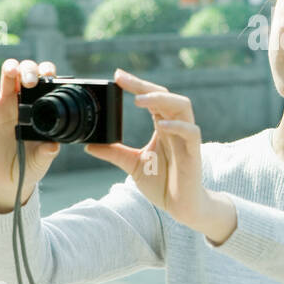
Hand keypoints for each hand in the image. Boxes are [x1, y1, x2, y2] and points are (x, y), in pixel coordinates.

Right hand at [0, 58, 60, 212]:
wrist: (8, 179)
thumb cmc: (29, 165)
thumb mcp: (41, 160)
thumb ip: (47, 153)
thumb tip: (53, 146)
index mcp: (41, 106)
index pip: (46, 80)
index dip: (47, 72)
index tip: (49, 77)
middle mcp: (23, 101)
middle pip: (26, 71)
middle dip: (29, 69)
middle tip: (31, 82)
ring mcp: (4, 104)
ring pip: (7, 75)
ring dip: (10, 68)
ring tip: (13, 72)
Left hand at [85, 68, 210, 226]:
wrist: (182, 206)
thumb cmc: (163, 183)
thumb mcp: (133, 164)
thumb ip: (114, 153)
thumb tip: (89, 146)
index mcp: (162, 127)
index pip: (151, 98)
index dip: (136, 85)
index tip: (117, 76)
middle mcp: (175, 127)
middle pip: (165, 96)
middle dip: (144, 85)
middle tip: (122, 78)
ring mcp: (186, 138)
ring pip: (182, 106)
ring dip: (161, 100)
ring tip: (139, 99)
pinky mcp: (193, 153)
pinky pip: (191, 132)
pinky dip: (178, 125)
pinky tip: (161, 124)